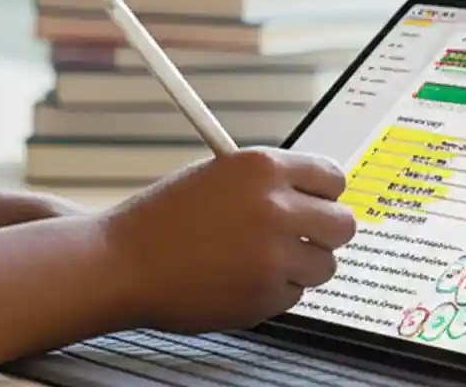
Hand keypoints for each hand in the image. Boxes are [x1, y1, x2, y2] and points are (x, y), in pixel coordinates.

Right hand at [101, 147, 356, 332]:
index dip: (326, 194)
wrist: (122, 263)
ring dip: (302, 266)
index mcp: (264, 167)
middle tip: (304, 237)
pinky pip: (294, 295)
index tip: (319, 203)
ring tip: (262, 261)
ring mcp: (274, 256)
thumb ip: (269, 183)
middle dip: (326, 232)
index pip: (333, 177)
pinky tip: (240, 281)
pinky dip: (274, 293)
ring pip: (325, 265)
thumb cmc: (164, 220)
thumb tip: (315, 197)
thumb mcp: (219, 175)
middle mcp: (276, 208)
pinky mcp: (265, 297)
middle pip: (343, 224)